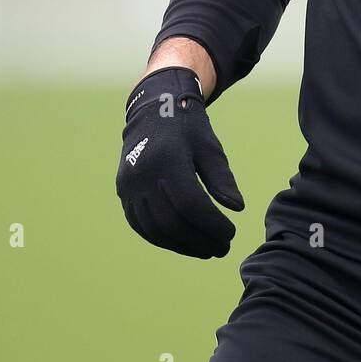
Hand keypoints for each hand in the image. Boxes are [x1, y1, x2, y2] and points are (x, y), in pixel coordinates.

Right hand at [116, 65, 243, 258]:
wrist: (153, 110)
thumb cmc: (188, 129)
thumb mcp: (210, 148)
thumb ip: (221, 179)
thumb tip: (237, 209)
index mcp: (168, 161)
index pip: (192, 206)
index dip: (212, 225)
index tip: (231, 234)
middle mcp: (143, 176)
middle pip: (173, 222)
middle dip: (200, 241)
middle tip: (222, 249)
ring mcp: (129, 187)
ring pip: (155, 229)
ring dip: (182, 246)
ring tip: (206, 251)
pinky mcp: (124, 194)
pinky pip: (142, 226)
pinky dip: (164, 239)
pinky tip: (183, 243)